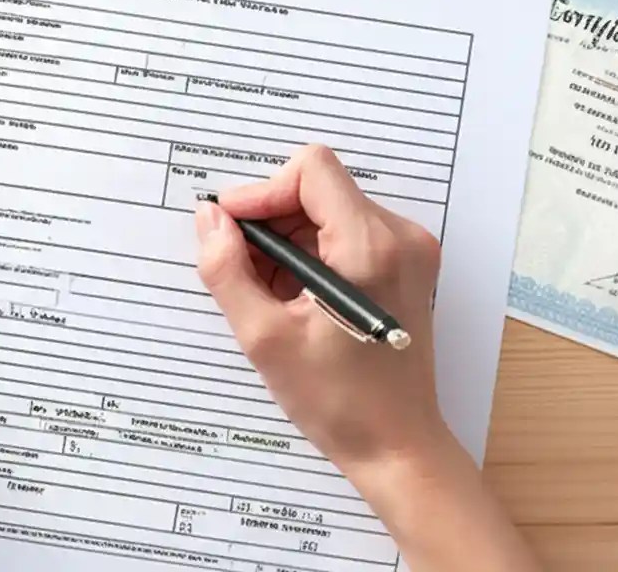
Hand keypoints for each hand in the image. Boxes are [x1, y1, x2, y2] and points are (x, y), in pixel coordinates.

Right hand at [195, 144, 539, 570]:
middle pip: (318, 189)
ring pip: (328, 211)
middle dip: (271, 223)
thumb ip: (228, 269)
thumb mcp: (265, 336)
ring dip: (288, 242)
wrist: (397, 447)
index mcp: (370, 246)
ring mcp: (408, 251)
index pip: (311, 170)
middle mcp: (399, 236)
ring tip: (269, 296)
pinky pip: (346, 235)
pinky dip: (311, 255)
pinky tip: (294, 300)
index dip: (262, 193)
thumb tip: (209, 219)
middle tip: (243, 273)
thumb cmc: (337, 401)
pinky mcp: (405, 267)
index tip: (232, 232)